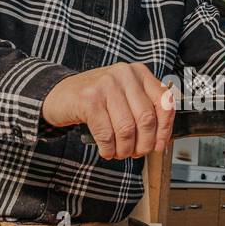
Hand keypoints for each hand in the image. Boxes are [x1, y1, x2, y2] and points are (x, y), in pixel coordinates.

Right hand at [42, 63, 174, 159]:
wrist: (59, 94)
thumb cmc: (96, 99)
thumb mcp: (124, 96)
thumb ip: (143, 109)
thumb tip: (161, 138)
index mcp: (138, 73)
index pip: (164, 102)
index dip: (165, 128)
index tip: (159, 145)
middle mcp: (124, 75)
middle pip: (146, 118)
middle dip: (144, 144)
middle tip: (137, 153)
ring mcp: (106, 85)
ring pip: (127, 129)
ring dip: (125, 149)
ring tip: (120, 153)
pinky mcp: (89, 100)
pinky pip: (106, 134)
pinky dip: (108, 149)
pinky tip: (106, 150)